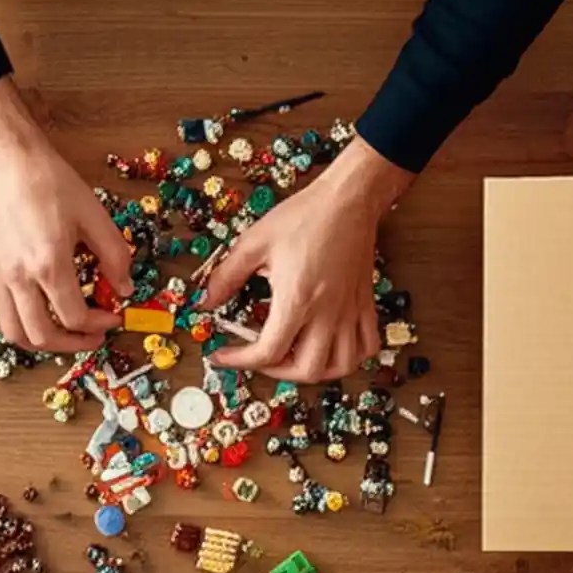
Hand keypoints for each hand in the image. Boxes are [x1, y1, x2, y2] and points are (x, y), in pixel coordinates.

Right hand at [0, 78, 133, 351]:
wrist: (6, 158)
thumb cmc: (49, 180)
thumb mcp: (94, 215)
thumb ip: (114, 255)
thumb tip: (124, 289)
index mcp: (48, 263)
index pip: (74, 317)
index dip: (99, 325)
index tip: (113, 317)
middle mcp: (17, 276)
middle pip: (41, 336)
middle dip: (71, 344)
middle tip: (92, 337)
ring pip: (13, 331)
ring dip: (42, 341)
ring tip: (63, 332)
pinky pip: (1, 308)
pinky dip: (22, 318)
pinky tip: (42, 304)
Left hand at [200, 138, 414, 381]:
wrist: (347, 199)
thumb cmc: (304, 217)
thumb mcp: (254, 243)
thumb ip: (226, 276)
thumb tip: (206, 301)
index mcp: (298, 299)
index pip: (269, 351)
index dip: (240, 360)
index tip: (223, 355)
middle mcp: (328, 312)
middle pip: (306, 369)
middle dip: (275, 372)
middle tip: (257, 359)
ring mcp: (350, 311)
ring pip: (341, 365)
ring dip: (315, 372)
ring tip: (293, 360)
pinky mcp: (364, 304)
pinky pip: (367, 346)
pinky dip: (349, 358)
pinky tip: (330, 349)